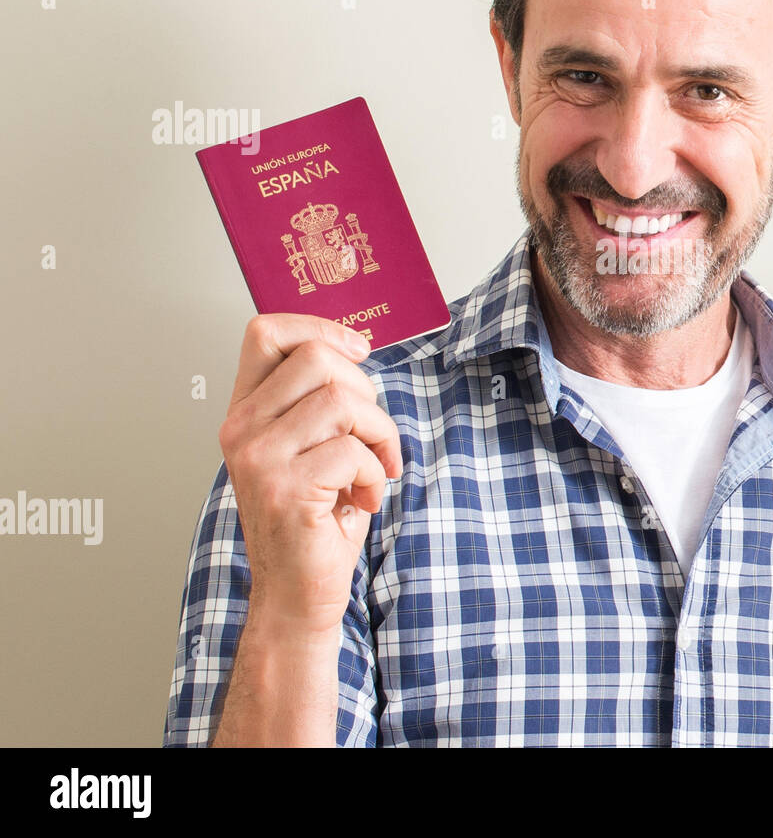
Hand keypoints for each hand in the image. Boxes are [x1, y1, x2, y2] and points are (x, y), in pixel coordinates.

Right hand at [217, 314, 400, 637]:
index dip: (320, 327)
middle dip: (366, 391)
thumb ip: (320, 402)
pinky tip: (365, 499)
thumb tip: (356, 348)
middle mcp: (242, 429)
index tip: (359, 351)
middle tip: (372, 436)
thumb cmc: (314, 522)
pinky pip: (352, 450)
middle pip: (317, 358)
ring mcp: (258, 459)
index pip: (266, 333)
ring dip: (379, 434)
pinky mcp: (285, 489)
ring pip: (342, 400)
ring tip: (376, 469)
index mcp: (246, 413)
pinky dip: (375, 472)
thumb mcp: (312, 448)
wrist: (297, 595)